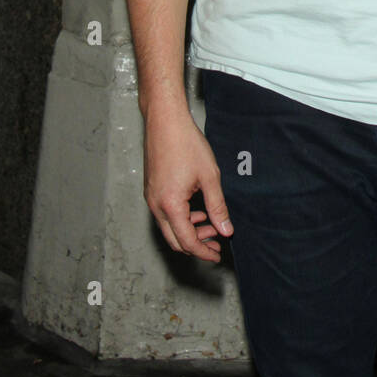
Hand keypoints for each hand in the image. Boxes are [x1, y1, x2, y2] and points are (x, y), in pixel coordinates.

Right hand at [143, 101, 233, 261]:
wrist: (165, 121)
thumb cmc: (186, 144)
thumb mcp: (209, 177)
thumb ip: (217, 207)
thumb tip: (225, 230)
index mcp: (170, 205)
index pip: (187, 241)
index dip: (203, 251)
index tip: (217, 254)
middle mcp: (156, 205)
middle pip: (174, 240)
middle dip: (196, 245)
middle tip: (216, 242)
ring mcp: (151, 198)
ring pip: (169, 228)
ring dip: (189, 231)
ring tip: (210, 224)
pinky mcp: (151, 190)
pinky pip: (165, 214)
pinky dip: (181, 219)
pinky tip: (197, 210)